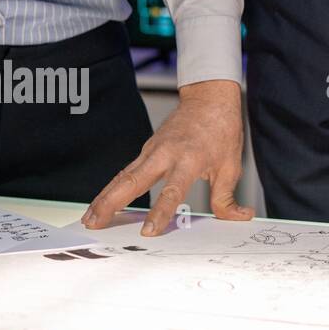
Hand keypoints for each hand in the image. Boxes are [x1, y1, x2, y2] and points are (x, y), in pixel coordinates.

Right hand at [82, 80, 252, 235]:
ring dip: (104, 197)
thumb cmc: (220, 129)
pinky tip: (101, 202)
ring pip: (123, 176)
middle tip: (96, 223)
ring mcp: (152, 150)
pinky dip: (112, 188)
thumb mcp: (231, 165)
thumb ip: (227, 197)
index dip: (160, 212)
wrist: (209, 98)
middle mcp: (165, 154)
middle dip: (111, 203)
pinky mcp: (146, 150)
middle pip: (132, 181)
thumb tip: (238, 217)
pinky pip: (126, 171)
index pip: (171, 191)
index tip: (148, 231)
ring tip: (90, 218)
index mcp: (189, 159)